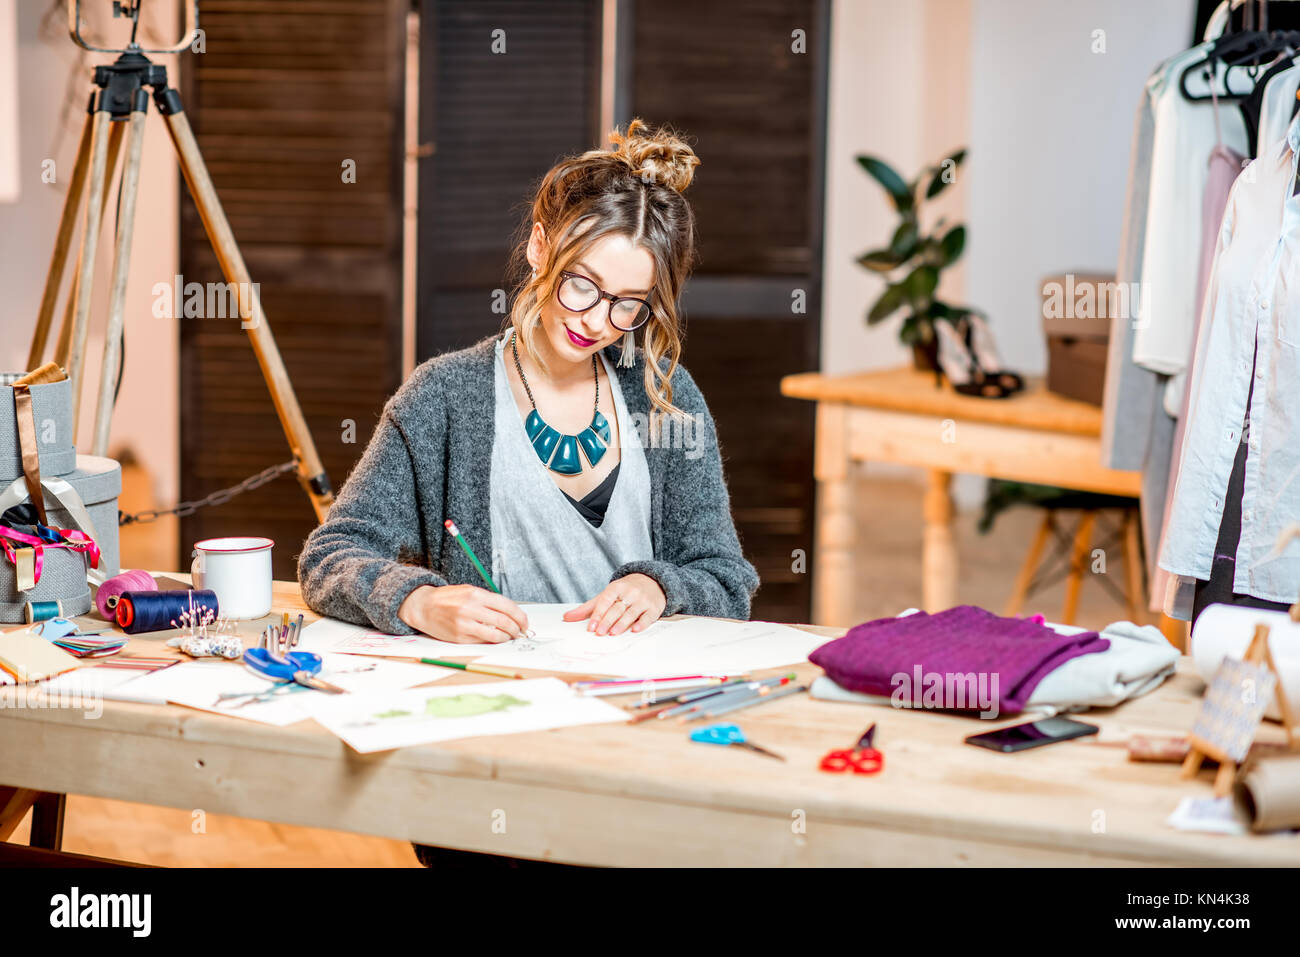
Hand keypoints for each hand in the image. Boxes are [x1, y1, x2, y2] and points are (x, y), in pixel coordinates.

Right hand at [399, 584, 529, 642]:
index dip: (520, 616)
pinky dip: (493, 641)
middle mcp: (471, 608)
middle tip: (520, 632)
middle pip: (504, 621)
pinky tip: (495, 639)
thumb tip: (510, 613)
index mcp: (476, 594)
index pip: (507, 606)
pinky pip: (483, 641)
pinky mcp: (460, 637)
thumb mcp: (468, 591)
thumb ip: (488, 601)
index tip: (524, 622)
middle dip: (516, 629)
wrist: (423, 606)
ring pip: (496, 635)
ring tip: (510, 637)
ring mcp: (465, 624)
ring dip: (507, 638)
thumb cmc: (447, 598)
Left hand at [563, 574, 665, 635]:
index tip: (591, 627)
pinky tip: (635, 630)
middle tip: (599, 633)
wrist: (652, 581)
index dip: (598, 614)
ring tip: (613, 633)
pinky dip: (641, 623)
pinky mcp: (654, 607)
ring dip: (622, 624)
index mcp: (616, 587)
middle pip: (617, 608)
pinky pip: (648, 616)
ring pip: (631, 613)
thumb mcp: (607, 595)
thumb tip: (566, 617)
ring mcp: (643, 600)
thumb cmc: (625, 592)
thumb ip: (588, 608)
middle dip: (608, 621)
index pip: (605, 601)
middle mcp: (630, 592)